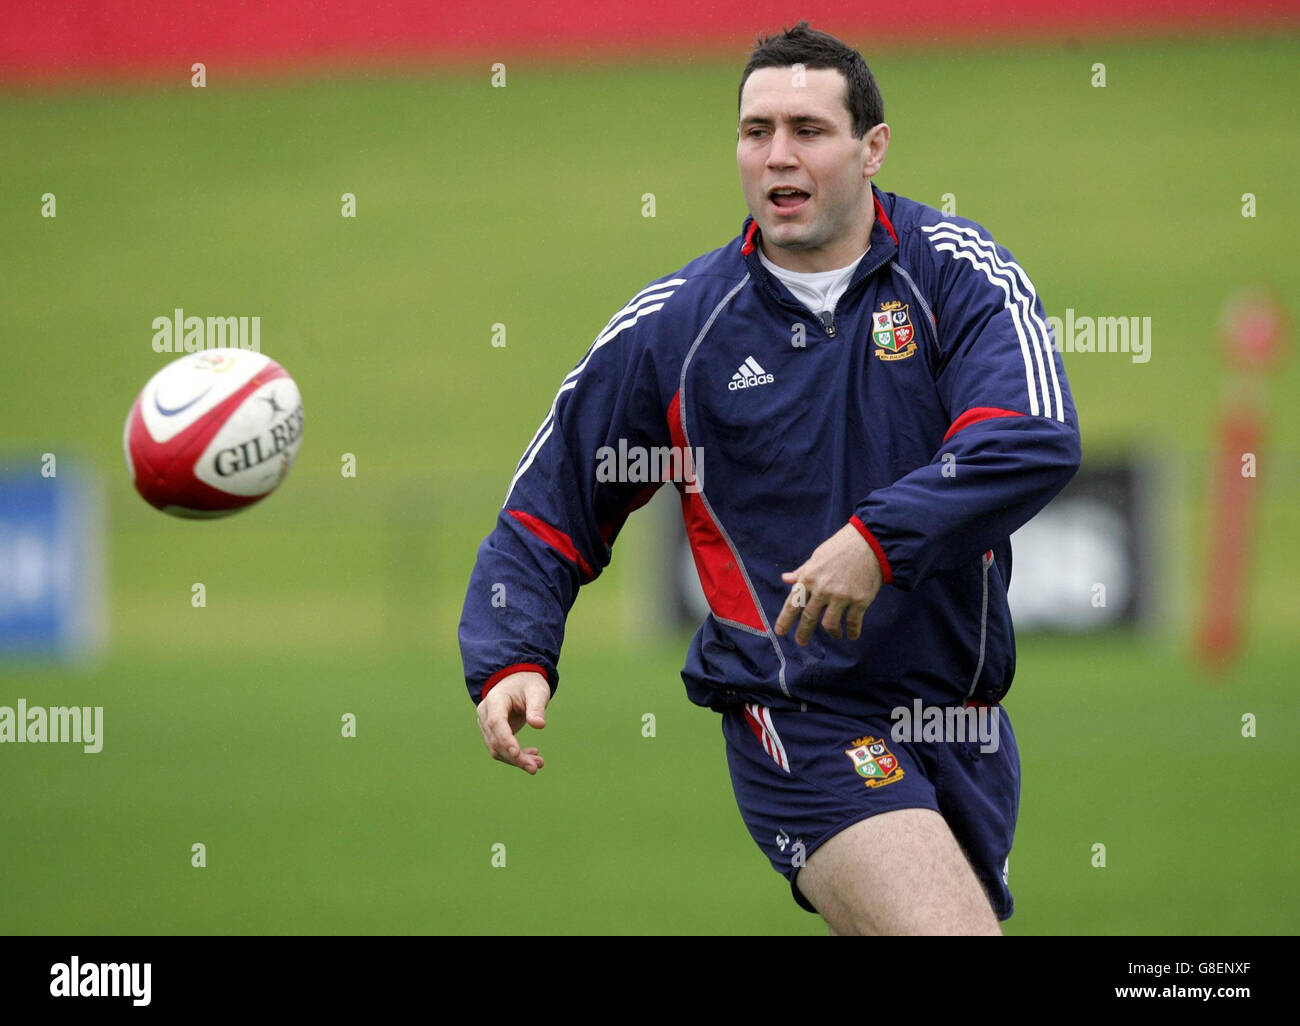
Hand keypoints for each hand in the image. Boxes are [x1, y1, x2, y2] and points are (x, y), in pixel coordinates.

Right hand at [476, 671, 549, 773]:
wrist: (519, 681)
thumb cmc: (529, 684)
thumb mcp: (537, 691)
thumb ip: (537, 707)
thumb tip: (539, 725)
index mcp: (495, 699)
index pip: (496, 722)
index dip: (505, 739)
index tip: (516, 753)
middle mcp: (486, 713)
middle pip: (495, 740)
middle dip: (515, 757)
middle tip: (535, 767)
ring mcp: (486, 724)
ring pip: (496, 748)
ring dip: (516, 760)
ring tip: (538, 764)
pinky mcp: (492, 732)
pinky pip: (500, 749)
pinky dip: (515, 756)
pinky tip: (533, 756)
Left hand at [774, 523, 883, 645]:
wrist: (870, 543)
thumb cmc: (841, 548)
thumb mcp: (817, 557)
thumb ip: (802, 571)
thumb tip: (785, 578)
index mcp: (809, 578)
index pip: (793, 603)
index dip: (785, 619)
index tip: (780, 632)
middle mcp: (822, 589)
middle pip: (809, 617)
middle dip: (804, 632)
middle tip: (801, 642)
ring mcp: (841, 596)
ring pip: (830, 624)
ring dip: (832, 633)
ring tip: (835, 635)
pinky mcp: (859, 601)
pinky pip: (852, 623)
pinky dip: (851, 632)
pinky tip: (851, 635)